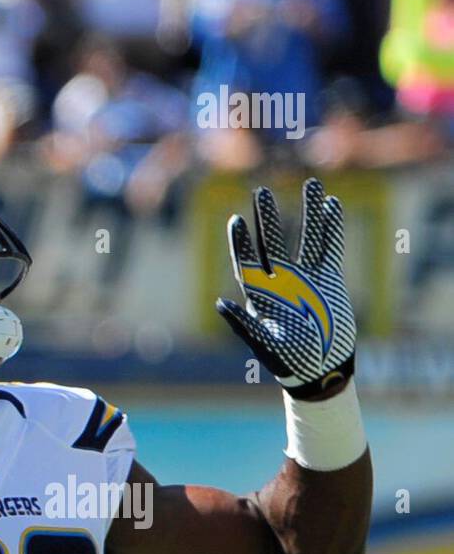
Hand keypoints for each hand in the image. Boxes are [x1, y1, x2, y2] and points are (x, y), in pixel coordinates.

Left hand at [216, 178, 356, 397]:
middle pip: (272, 242)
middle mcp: (280, 280)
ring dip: (309, 212)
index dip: (241, 243)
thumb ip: (244, 325)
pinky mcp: (329, 279)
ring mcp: (305, 277)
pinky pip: (330, 247)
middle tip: (262, 191)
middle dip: (267, 218)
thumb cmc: (289, 362)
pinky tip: (333, 205)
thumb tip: (220, 304)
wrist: (322, 369)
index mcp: (261, 294)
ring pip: (306, 237)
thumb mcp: (266, 346)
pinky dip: (332, 228)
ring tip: (312, 184)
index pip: (246, 262)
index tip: (236, 221)